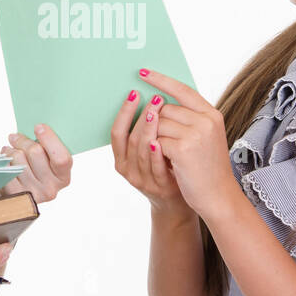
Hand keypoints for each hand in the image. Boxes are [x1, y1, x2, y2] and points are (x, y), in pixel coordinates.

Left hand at [0, 125, 72, 201]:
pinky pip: (6, 166)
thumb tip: (38, 128)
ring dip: (11, 150)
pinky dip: (4, 160)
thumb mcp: (47, 163)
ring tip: (11, 151)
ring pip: (18, 157)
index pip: (61, 158)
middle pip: (35, 152)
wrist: (17, 199)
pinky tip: (6, 161)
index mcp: (63, 177)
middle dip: (23, 140)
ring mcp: (32, 192)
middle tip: (16, 137)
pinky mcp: (14, 193)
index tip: (39, 127)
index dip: (49, 139)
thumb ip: (47, 148)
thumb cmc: (34, 173)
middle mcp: (50, 188)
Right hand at [109, 87, 188, 217]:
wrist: (179, 202)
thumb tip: (151, 96)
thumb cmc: (165, 169)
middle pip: (130, 139)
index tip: (134, 93)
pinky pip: (156, 167)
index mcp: (122, 159)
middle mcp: (128, 170)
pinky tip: (160, 140)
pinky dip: (156, 153)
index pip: (116, 133)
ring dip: (149, 129)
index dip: (124, 112)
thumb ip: (146, 132)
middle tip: (154, 97)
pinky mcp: (160, 187)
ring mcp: (143, 180)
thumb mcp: (150, 152)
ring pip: (141, 151)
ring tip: (160, 110)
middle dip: (141, 116)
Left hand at [131, 69, 240, 221]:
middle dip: (157, 124)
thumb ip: (188, 119)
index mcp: (212, 114)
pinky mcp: (183, 149)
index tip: (142, 72)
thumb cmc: (207, 168)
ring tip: (168, 153)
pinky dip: (156, 152)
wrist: (218, 197)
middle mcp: (206, 120)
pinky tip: (168, 161)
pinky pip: (156, 141)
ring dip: (156, 139)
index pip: (183, 89)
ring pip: (157, 125)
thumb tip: (157, 102)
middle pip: (165, 109)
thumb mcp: (205, 138)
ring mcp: (195, 134)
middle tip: (164, 142)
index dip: (161, 80)